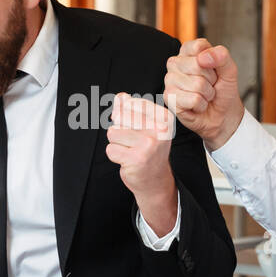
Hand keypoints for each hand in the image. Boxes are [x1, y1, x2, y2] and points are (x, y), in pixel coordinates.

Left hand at [106, 93, 177, 235]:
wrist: (155, 179)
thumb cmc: (148, 148)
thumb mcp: (145, 124)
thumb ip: (131, 108)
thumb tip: (120, 97)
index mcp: (164, 117)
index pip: (130, 103)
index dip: (124, 112)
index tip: (133, 125)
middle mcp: (160, 129)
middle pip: (119, 116)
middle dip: (119, 129)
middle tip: (132, 141)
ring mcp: (149, 145)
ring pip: (112, 132)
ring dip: (116, 143)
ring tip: (130, 149)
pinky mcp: (137, 159)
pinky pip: (111, 149)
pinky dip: (115, 155)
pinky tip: (128, 159)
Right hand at [163, 38, 244, 150]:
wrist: (222, 114)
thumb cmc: (222, 90)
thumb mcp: (229, 70)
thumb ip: (222, 56)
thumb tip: (204, 57)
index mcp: (188, 51)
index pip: (199, 46)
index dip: (213, 61)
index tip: (214, 69)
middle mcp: (176, 63)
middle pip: (197, 65)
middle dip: (210, 79)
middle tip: (209, 85)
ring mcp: (170, 80)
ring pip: (196, 84)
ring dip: (207, 94)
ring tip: (204, 95)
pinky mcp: (169, 97)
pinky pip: (193, 99)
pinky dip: (201, 105)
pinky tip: (198, 105)